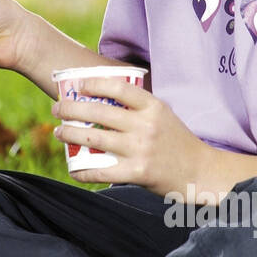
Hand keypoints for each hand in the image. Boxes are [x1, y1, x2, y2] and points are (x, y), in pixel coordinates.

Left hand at [50, 77, 210, 193]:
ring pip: (94, 138)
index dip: (93, 84)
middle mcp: (145, 125)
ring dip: (70, 134)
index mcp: (153, 107)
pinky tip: (73, 169)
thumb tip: (103, 97)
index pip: (118, 88)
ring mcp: (140, 149)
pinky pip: (101, 170)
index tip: (77, 85)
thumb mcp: (163, 115)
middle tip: (57, 109)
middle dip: (71, 109)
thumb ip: (139, 107)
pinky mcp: (137, 172)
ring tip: (58, 132)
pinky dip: (83, 171)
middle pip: (98, 112)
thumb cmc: (177, 142)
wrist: (200, 173)